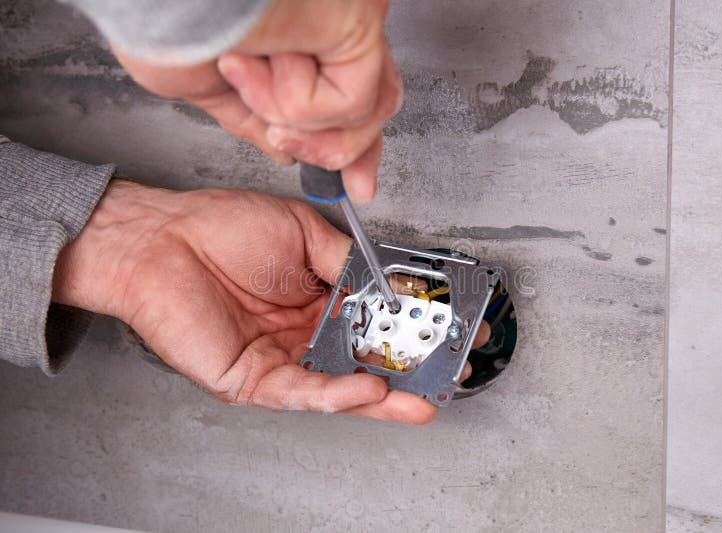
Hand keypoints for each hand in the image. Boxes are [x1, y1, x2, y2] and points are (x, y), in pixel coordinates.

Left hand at [52, 181, 479, 423]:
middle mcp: (305, 332)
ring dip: (385, 395)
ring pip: (341, 386)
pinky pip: (304, 392)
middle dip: (411, 369)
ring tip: (424, 396)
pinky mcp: (256, 380)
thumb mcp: (302, 233)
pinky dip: (339, 394)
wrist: (161, 241)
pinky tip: (370, 389)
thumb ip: (346, 262)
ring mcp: (283, 359)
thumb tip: (392, 281)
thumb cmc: (222, 228)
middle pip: (366, 358)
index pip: (376, 317)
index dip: (413, 325)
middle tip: (451, 372)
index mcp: (319, 296)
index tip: (451, 327)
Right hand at [112, 0, 401, 202]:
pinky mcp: (359, 24)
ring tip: (256, 91)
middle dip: (358, 154)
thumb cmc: (166, 17)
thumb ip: (253, 119)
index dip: (354, 146)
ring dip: (304, 128)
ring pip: (365, 114)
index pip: (346, 96)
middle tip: (354, 186)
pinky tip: (268, 68)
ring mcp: (346, 25)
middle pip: (371, 105)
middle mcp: (329, 29)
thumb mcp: (206, 85)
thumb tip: (284, 151)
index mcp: (300, 38)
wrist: (160, 1)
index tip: (356, 185)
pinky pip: (352, 103)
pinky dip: (300, 106)